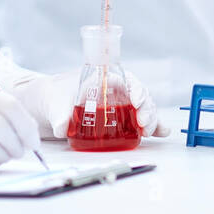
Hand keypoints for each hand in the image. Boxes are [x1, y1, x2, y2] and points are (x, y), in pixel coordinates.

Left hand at [6, 69, 172, 139]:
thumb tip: (61, 128)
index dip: (137, 91)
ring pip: (143, 108)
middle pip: (140, 96)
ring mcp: (119, 105)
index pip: (128, 81)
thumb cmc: (56, 96)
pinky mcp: (119, 119)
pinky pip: (139, 121)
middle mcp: (116, 91)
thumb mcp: (56, 103)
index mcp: (104, 80)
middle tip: (144, 126)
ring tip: (150, 132)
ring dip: (151, 119)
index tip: (138, 103)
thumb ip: (59, 116)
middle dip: (147, 110)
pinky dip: (151, 126)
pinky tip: (161, 133)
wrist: (52, 104)